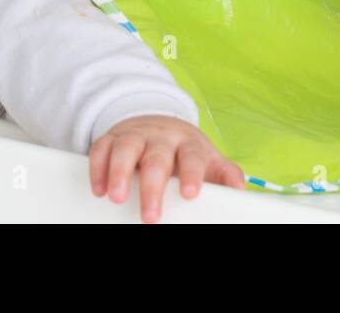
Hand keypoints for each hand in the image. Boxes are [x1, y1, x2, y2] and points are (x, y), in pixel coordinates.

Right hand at [89, 115, 246, 222]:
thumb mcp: (208, 160)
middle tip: (151, 215)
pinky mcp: (113, 138)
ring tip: (117, 197)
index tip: (190, 194)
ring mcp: (136, 136)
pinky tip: (98, 188)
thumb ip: (224, 174)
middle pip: (157, 158)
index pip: (192, 156)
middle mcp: (162, 138)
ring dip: (120, 172)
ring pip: (127, 148)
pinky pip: (102, 147)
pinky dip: (98, 167)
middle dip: (153, 187)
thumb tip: (241, 189)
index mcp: (189, 144)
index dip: (191, 174)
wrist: (160, 124)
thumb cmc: (185, 151)